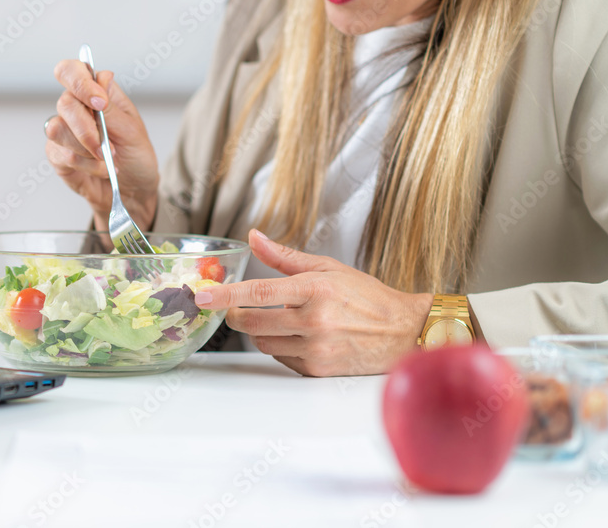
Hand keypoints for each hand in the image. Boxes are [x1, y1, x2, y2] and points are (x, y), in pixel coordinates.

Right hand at [45, 59, 158, 230]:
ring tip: (108, 159)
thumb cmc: (135, 157)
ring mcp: (64, 131)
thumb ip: (112, 107)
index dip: (80, 82)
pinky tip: (100, 169)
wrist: (132, 191)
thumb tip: (102, 77)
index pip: (72, 71)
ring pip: (57, 129)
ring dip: (87, 149)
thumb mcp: (133, 131)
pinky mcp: (57, 155)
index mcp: (96, 93)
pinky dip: (85, 164)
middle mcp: (77, 109)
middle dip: (86, 128)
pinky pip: (61, 154)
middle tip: (107, 146)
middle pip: (64, 103)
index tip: (99, 103)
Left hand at [195, 230, 433, 376]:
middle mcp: (315, 320)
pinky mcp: (318, 370)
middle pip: (251, 323)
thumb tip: (254, 237)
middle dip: (237, 314)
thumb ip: (284, 256)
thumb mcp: (328, 268)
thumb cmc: (367, 297)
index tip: (203, 297)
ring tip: (284, 320)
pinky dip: (282, 347)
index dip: (226, 295)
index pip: (259, 292)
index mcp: (315, 289)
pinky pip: (281, 358)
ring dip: (261, 331)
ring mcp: (316, 348)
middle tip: (238, 307)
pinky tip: (300, 337)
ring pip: (263, 342)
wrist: (404, 332)